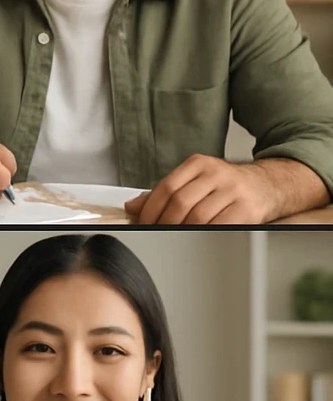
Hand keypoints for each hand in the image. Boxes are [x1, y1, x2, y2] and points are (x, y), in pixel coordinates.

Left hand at [124, 155, 271, 223]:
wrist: (268, 185)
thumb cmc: (226, 186)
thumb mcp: (194, 182)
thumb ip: (164, 193)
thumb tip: (133, 206)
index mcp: (199, 164)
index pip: (166, 187)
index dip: (150, 209)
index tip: (142, 223)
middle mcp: (217, 173)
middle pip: (180, 202)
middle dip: (163, 223)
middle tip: (157, 233)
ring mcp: (234, 190)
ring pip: (197, 216)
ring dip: (182, 230)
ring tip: (175, 236)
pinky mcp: (247, 209)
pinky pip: (219, 225)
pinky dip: (204, 234)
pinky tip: (198, 236)